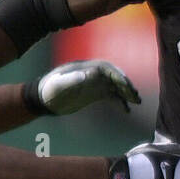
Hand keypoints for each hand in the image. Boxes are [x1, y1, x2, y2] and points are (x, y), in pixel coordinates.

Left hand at [22, 60, 140, 115]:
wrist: (43, 100)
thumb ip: (73, 78)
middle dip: (126, 84)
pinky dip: (119, 102)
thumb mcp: (59, 85)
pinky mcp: (94, 94)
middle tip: (135, 95)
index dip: (117, 75)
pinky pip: (111, 96)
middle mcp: (92, 75)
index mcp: (85, 68)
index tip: (125, 85)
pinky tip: (127, 110)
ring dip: (126, 93)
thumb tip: (90, 73)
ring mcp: (94, 84)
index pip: (106, 68)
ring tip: (136, 101)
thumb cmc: (49, 91)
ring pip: (115, 86)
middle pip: (114, 76)